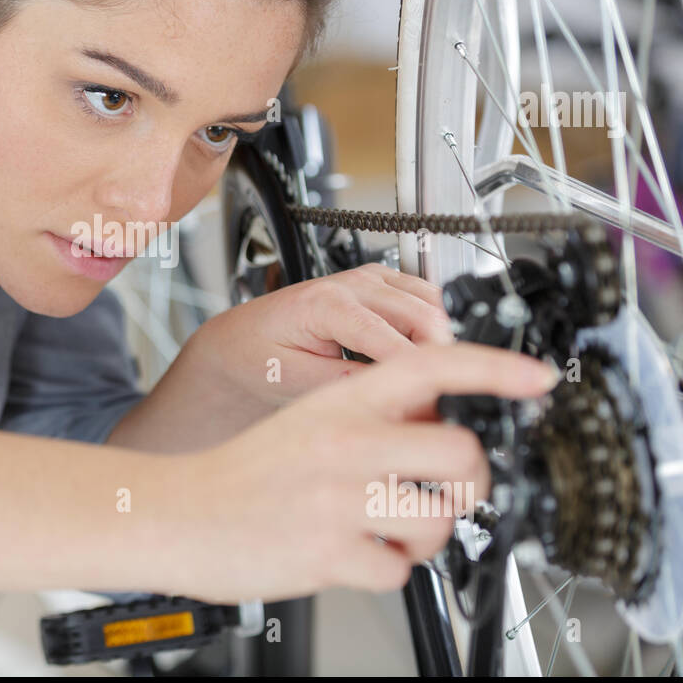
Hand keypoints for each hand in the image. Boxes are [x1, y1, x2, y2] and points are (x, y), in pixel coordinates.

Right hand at [164, 343, 560, 603]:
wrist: (176, 512)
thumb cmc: (242, 473)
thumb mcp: (305, 421)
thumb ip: (368, 419)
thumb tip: (438, 427)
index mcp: (339, 404)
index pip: (431, 367)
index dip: (493, 367)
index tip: (537, 378)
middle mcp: (344, 445)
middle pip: (459, 453)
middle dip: (471, 481)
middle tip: (453, 489)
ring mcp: (337, 500)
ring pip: (438, 519)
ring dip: (427, 536)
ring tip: (394, 533)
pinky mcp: (327, 555)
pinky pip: (398, 572)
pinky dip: (388, 571)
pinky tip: (357, 556)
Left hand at [188, 262, 454, 418]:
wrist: (242, 338)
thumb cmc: (259, 355)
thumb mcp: (295, 380)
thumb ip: (346, 383)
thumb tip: (396, 391)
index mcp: (326, 303)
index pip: (391, 339)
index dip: (417, 373)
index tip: (433, 403)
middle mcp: (351, 283)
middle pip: (424, 315)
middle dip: (439, 358)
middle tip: (440, 399)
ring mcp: (368, 278)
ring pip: (432, 303)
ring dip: (439, 340)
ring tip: (429, 381)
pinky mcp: (379, 283)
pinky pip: (425, 297)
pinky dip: (432, 326)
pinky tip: (419, 356)